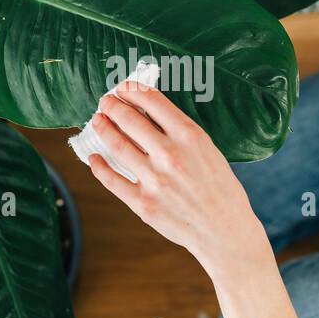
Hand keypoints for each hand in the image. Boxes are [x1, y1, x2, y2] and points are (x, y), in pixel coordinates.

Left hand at [86, 83, 270, 272]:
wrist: (224, 229)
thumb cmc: (219, 187)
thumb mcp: (208, 150)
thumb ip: (179, 133)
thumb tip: (147, 113)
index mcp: (189, 137)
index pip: (152, 102)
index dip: (132, 90)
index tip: (123, 87)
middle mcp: (170, 155)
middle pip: (129, 120)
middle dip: (113, 106)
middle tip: (105, 102)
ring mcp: (154, 180)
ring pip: (117, 146)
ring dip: (103, 129)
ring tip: (97, 121)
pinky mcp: (143, 203)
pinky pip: (112, 179)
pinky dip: (99, 166)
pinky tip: (94, 157)